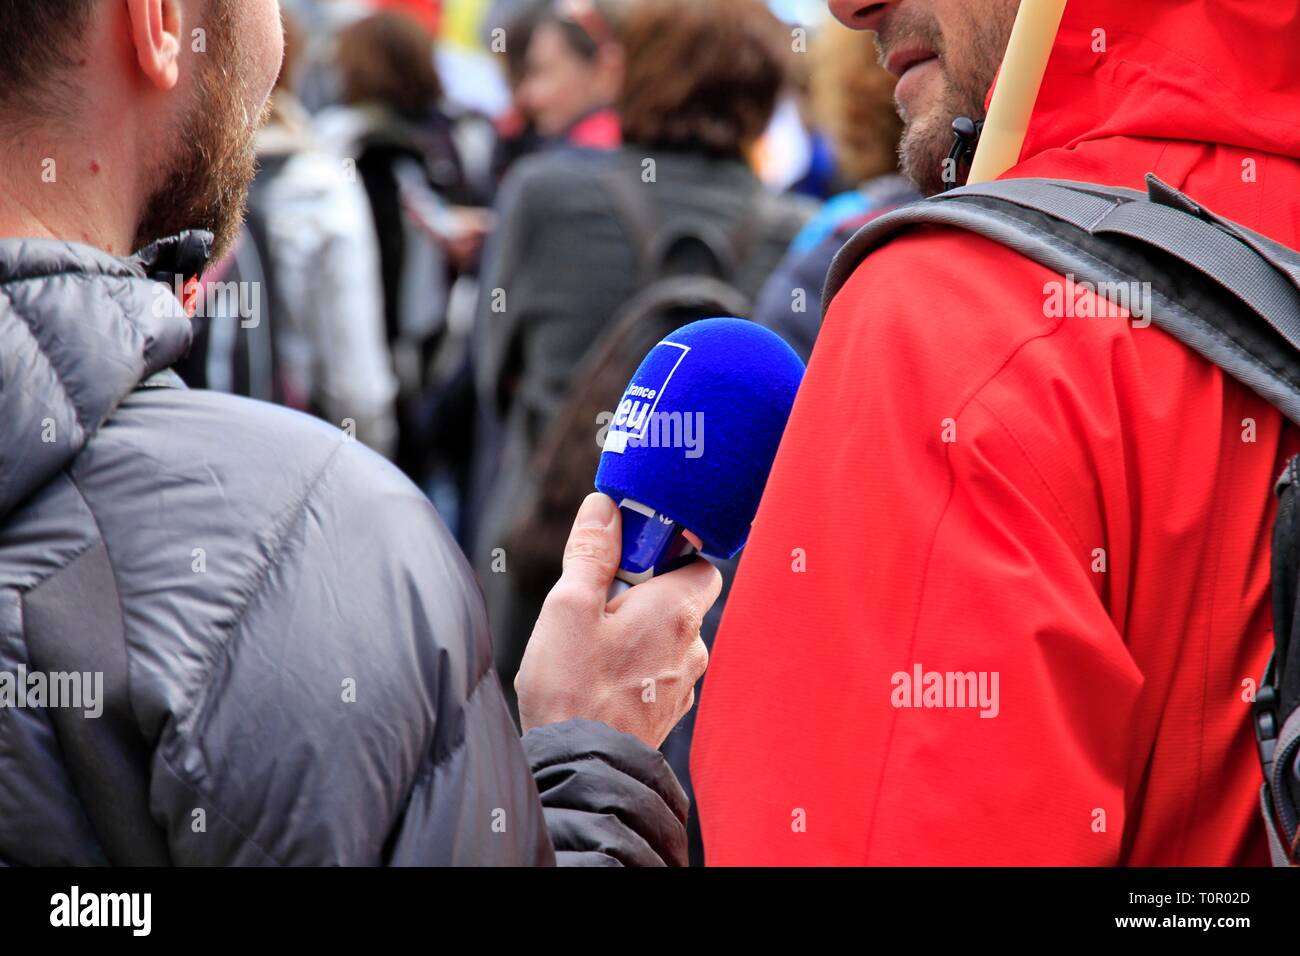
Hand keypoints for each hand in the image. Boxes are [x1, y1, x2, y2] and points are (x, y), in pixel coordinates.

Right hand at [516, 493, 720, 747]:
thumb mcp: (569, 606)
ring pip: (668, 641)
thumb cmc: (574, 688)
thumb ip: (591, 552)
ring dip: (639, 634)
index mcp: (677, 611)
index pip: (700, 563)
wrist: (582, 769)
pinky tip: (599, 677)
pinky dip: (637, 667)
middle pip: (682, 601)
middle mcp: (693, 647)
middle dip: (645, 593)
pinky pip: (659, 674)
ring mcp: (683, 686)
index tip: (631, 555)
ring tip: (592, 644)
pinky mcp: (667, 714)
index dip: (669, 553)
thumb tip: (604, 507)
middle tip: (599, 599)